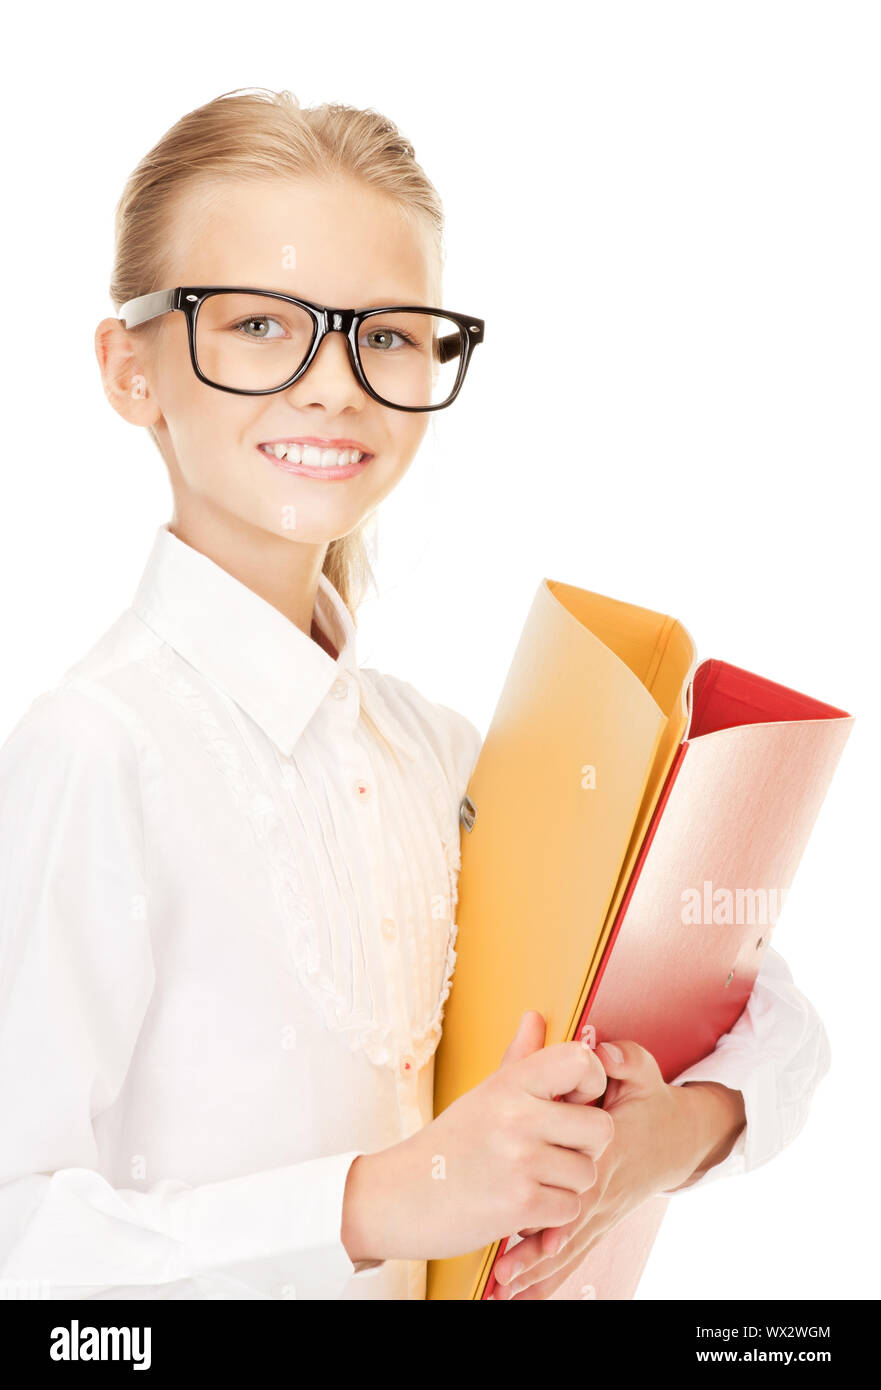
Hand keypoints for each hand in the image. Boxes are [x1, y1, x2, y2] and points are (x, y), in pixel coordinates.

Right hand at [341, 1011, 613, 1263]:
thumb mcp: (484, 1094)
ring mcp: (520, 1161)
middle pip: (601, 1128)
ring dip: (566, 1185)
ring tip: (530, 1180)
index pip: (581, 1061)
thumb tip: (535, 1017)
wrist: (400, 1195)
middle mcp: (518, 1116)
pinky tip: (522, 1205)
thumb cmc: (449, 1144)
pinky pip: (570, 1209)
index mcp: (510, 1083)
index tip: (574, 1102)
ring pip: (588, 1173)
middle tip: (554, 1152)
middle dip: (585, 1147)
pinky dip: (551, 1215)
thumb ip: (519, 1058)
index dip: (592, 1083)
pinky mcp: (519, 1204)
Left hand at [491, 1040, 745, 1298]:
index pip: (579, 1172)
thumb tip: (603, 1050)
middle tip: (502, 1272)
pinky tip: (522, 1293)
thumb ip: (621, 1058)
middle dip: (536, 1251)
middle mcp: (604, 1181)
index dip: (552, 1193)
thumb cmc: (652, 1102)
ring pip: (570, 1243)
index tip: (518, 1215)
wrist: (682, 1137)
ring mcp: (603, 1206)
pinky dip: (550, 1273)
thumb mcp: (641, 1072)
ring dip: (539, 1270)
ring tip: (504, 1289)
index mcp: (609, 1145)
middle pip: (569, 1221)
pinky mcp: (600, 1217)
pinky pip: (575, 1249)